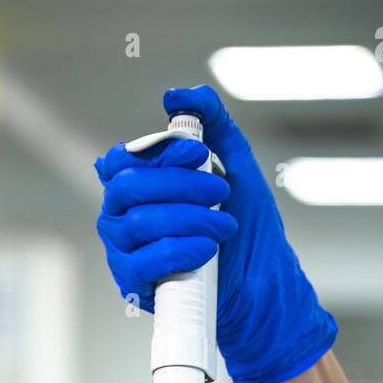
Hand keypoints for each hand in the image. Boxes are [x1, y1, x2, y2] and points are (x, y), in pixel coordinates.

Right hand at [95, 85, 337, 382]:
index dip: (158, 151)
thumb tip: (179, 95)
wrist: (261, 286)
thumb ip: (212, 123)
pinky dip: (179, 250)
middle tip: (221, 192)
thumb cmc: (246, 229)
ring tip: (225, 226)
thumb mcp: (235, 165)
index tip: (199, 152)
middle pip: (128, 187)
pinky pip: (143, 262)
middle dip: (180, 185)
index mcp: (137, 186)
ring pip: (138, 223)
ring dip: (189, 219)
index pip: (124, 158)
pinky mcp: (133, 284)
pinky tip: (206, 250)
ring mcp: (124, 251)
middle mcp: (121, 216)